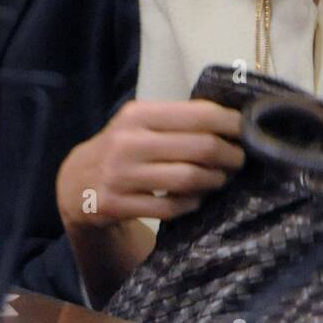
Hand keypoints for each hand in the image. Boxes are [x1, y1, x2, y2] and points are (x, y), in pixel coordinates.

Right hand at [57, 99, 243, 230]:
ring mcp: (122, 175)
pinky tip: (196, 198)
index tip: (247, 130)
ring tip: (222, 178)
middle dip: (229, 155)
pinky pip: (170, 207)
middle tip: (240, 159)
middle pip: (200, 147)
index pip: (199, 114)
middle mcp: (129, 142)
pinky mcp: (118, 204)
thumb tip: (231, 120)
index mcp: (139, 115)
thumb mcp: (139, 123)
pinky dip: (191, 203)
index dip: (231, 123)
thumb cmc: (120, 147)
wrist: (75, 183)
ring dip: (214, 180)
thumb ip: (176, 120)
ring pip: (188, 179)